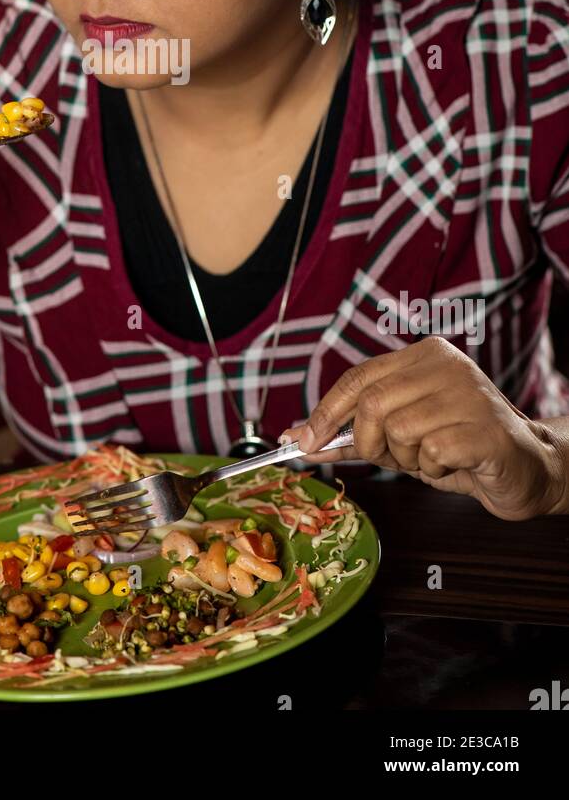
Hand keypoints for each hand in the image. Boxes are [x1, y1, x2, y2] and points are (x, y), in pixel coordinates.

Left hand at [279, 335, 566, 520]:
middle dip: (368, 443)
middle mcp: (446, 364)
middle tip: (393, 459)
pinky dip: (434, 470)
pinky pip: (431, 453)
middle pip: (371, 405)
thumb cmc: (458, 448)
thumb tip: (298, 438)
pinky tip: (456, 464)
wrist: (528, 468)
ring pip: (399, 431)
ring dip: (407, 461)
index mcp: (423, 355)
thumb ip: (354, 433)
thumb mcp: (401, 436)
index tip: (300, 442)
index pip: (357, 378)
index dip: (324, 413)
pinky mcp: (485, 427)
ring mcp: (468, 392)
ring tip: (435, 459)